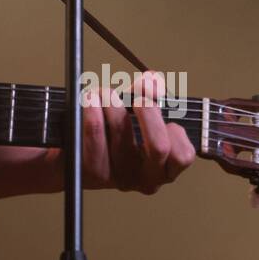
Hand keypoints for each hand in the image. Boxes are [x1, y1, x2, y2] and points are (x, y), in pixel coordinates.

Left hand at [80, 71, 195, 194]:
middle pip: (158, 146)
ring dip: (112, 102)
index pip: (183, 156)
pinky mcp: (94, 172)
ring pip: (122, 132)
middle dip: (148, 110)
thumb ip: (151, 93)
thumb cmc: (115, 130)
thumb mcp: (139, 114)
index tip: (161, 112)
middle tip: (137, 97)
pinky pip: (95, 136)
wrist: (75, 153)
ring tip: (104, 93)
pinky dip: (93, 111)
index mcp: (163, 169)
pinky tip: (90, 101)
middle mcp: (144, 179)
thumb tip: (153, 80)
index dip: (175, 128)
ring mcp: (119, 178)